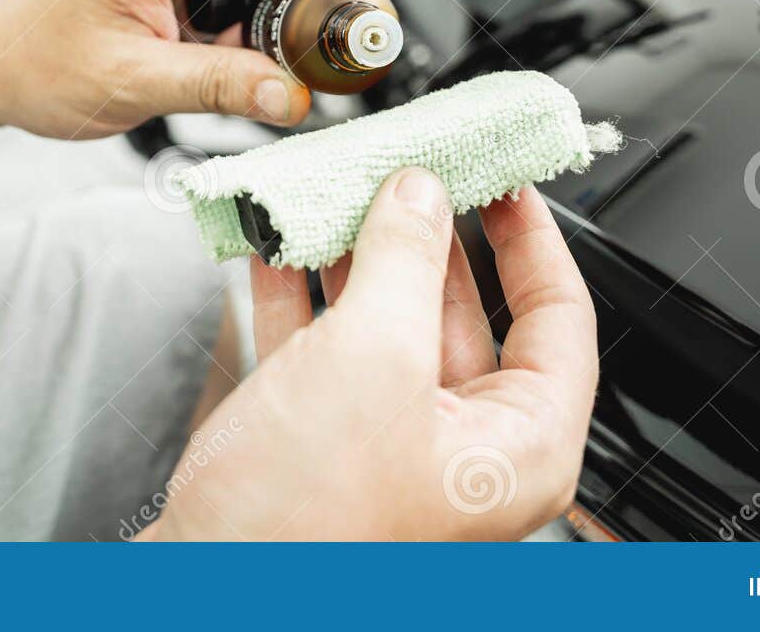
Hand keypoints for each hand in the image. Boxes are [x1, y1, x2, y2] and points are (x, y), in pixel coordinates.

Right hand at [142, 170, 599, 540]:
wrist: (201, 589)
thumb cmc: (300, 525)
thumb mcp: (372, 358)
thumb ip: (405, 261)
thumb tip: (421, 196)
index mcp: (516, 446)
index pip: (558, 317)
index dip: (533, 237)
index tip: (508, 180)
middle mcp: (464, 450)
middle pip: (463, 312)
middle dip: (425, 235)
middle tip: (410, 171)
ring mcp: (392, 446)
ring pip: (389, 324)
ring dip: (355, 256)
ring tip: (337, 193)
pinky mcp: (326, 446)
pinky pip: (328, 349)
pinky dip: (304, 295)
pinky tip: (280, 245)